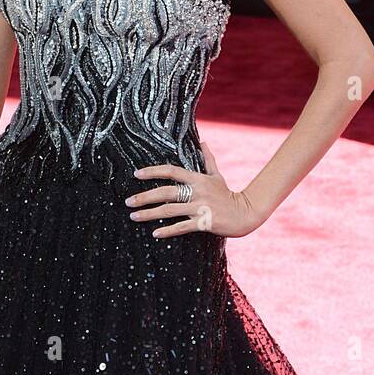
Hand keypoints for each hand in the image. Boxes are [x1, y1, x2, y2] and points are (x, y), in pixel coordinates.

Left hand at [126, 139, 262, 237]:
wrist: (244, 214)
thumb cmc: (227, 194)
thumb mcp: (217, 175)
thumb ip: (208, 159)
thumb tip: (203, 141)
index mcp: (198, 179)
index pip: (171, 171)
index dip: (153, 171)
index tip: (137, 174)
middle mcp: (197, 192)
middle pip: (167, 192)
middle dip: (145, 197)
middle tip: (128, 201)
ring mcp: (200, 208)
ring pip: (170, 211)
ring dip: (150, 214)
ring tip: (134, 216)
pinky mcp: (204, 223)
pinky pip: (182, 227)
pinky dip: (167, 230)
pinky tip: (154, 233)